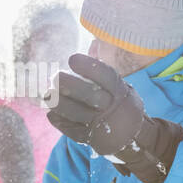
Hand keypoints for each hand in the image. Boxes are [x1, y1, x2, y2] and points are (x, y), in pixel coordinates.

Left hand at [46, 54, 182, 182]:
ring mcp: (101, 125)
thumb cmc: (121, 104)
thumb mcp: (121, 87)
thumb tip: (92, 44)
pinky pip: (72, 130)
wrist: (134, 138)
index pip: (106, 76)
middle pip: (90, 95)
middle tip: (54, 77)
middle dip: (69, 85)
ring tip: (48, 95)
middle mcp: (111, 108)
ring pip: (77, 113)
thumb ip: (103, 72)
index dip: (88, 67)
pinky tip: (52, 113)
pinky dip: (59, 121)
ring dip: (59, 103)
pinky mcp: (91, 139)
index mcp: (120, 92)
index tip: (72, 59)